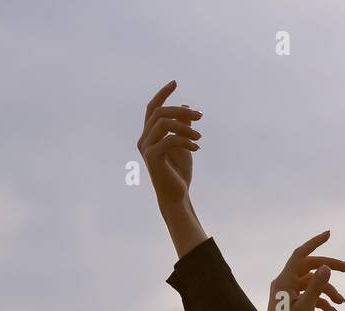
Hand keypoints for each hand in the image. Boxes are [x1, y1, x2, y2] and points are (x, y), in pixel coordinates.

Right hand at [137, 79, 201, 206]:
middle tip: (201, 116)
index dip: (162, 94)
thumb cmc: (178, 171)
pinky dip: (186, 141)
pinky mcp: (152, 157)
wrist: (176, 194)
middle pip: (159, 113)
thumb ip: (183, 125)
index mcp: (149, 135)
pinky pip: (169, 139)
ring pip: (163, 124)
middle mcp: (143, 140)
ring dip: (185, 126)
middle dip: (181, 111)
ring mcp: (146, 148)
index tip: (175, 82)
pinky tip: (197, 148)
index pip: (152, 108)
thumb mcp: (184, 143)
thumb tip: (186, 107)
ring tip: (200, 137)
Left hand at [262, 230, 344, 310]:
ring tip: (341, 302)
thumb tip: (326, 267)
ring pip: (313, 283)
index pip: (300, 255)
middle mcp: (285, 283)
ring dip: (329, 290)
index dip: (314, 243)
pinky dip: (322, 300)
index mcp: (284, 281)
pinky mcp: (293, 302)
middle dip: (330, 268)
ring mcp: (288, 292)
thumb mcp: (306, 308)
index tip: (329, 234)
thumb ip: (316, 286)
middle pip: (310, 267)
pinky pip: (310, 294)